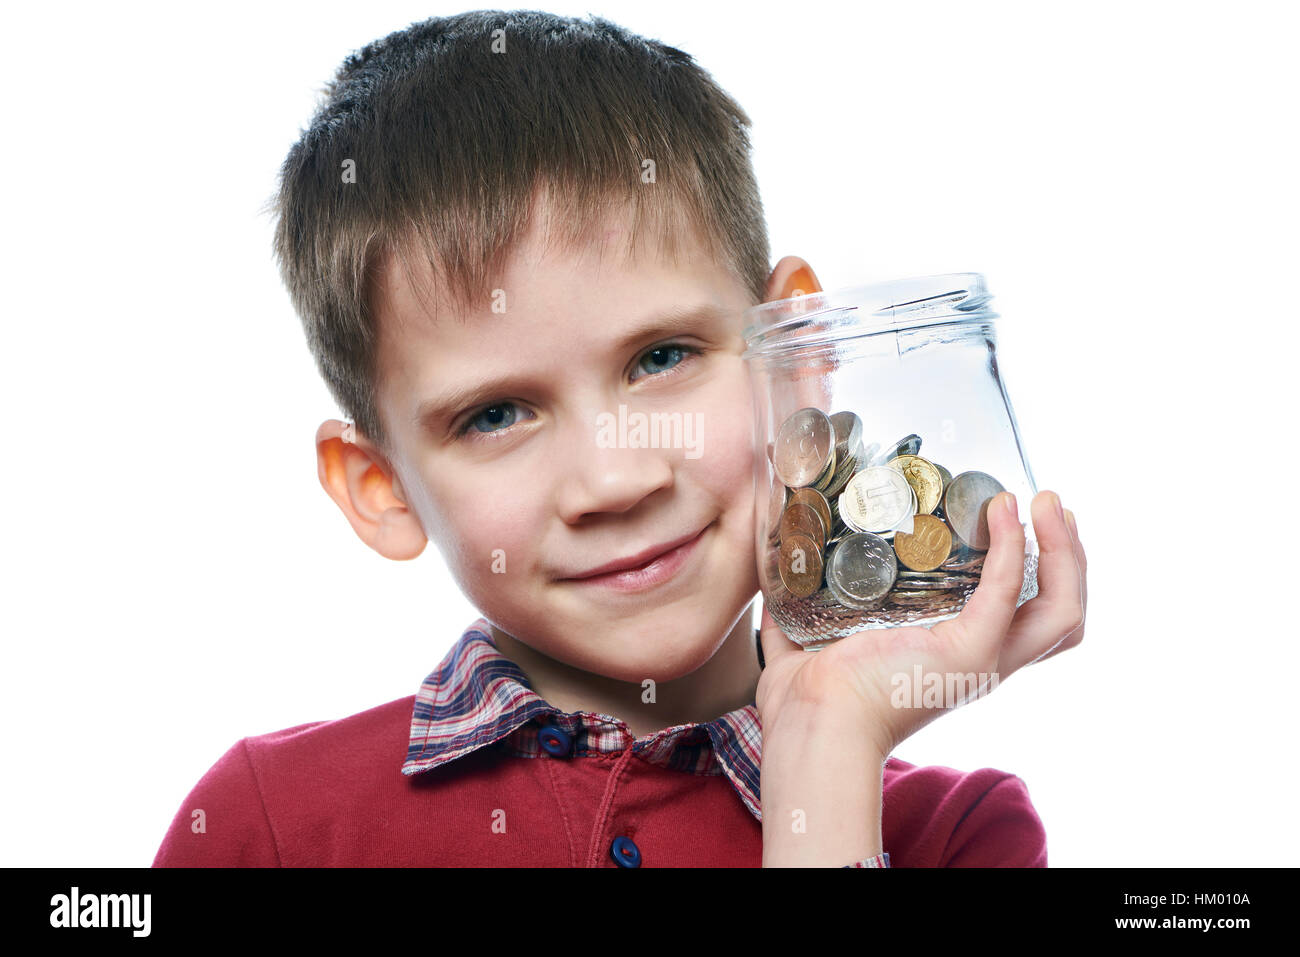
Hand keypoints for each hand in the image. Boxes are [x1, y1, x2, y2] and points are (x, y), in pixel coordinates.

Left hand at [756, 490, 1086, 755]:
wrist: (812, 726)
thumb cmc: (808, 703)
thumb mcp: (811, 641)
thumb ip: (801, 608)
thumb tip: (778, 574)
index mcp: (956, 660)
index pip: (1028, 621)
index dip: (1043, 571)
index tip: (1029, 517)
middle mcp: (981, 664)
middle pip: (1062, 616)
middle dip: (1069, 557)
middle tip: (1050, 505)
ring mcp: (979, 661)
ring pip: (1060, 611)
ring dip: (1063, 551)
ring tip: (1046, 502)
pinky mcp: (966, 653)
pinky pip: (1005, 591)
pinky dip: (1013, 547)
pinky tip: (1005, 510)